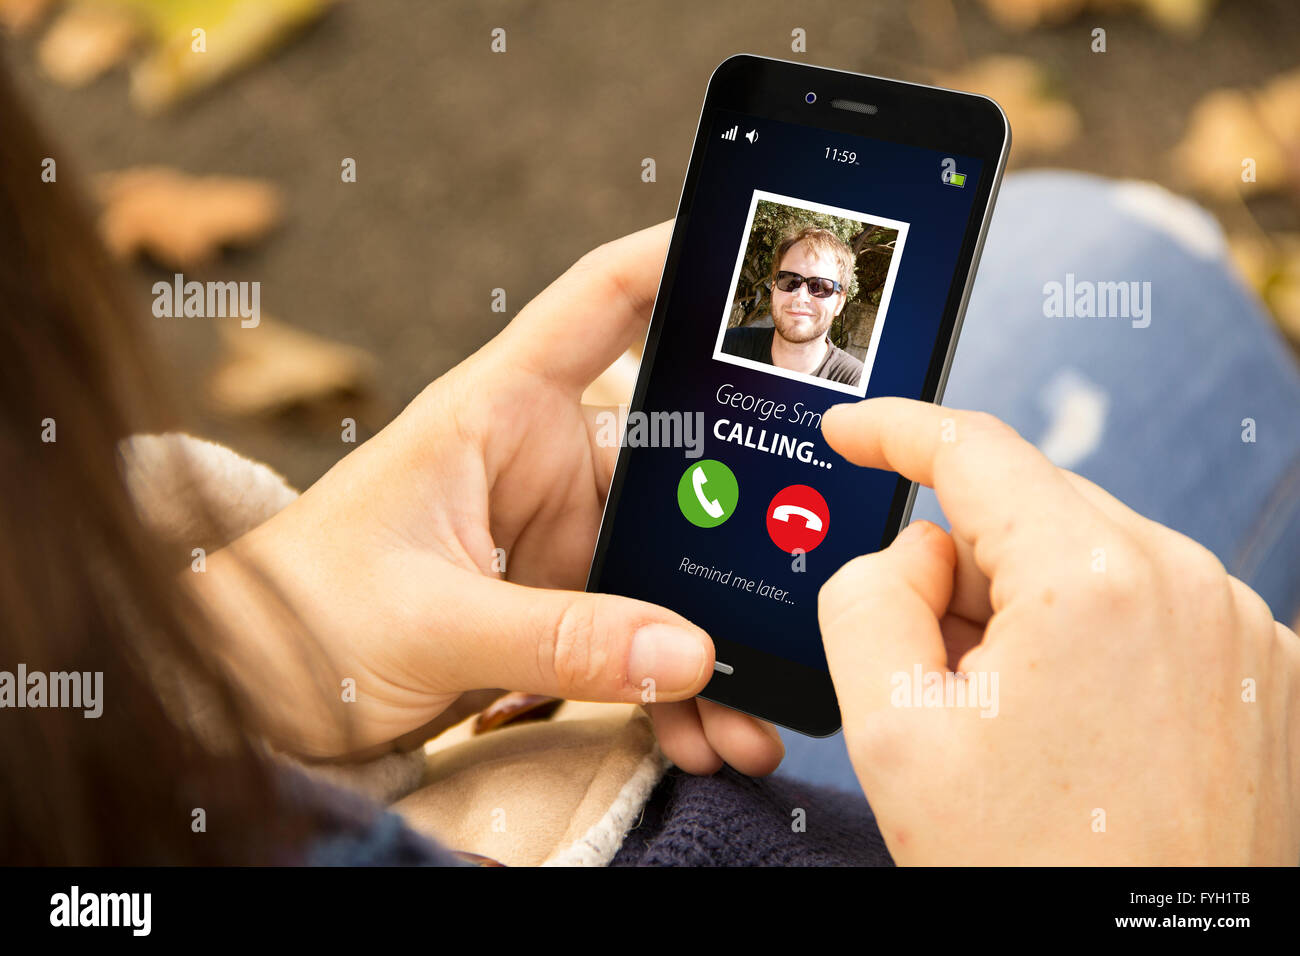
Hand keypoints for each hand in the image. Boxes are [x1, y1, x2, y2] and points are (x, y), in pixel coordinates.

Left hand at [195, 222, 782, 774]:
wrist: (249, 692)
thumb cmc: (300, 613)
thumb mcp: (427, 621)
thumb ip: (555, 639)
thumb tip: (687, 653)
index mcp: (497, 413)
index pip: (601, 303)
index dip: (679, 260)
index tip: (764, 251)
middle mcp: (539, 466)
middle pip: (672, 465)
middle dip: (736, 533)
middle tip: (799, 589)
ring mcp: (553, 543)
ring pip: (666, 569)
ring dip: (710, 637)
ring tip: (752, 715)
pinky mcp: (553, 610)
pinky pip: (637, 638)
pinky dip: (671, 685)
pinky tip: (704, 730)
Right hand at [817, 398, 1299, 863]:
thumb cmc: (1039, 873)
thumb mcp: (895, 735)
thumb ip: (867, 599)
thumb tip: (911, 553)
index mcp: (1096, 580)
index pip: (975, 450)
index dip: (894, 430)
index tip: (851, 430)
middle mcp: (1189, 584)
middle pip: (1030, 513)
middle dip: (961, 569)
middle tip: (932, 675)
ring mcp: (1239, 630)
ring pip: (1087, 561)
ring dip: (1025, 613)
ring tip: (1012, 730)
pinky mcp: (1261, 672)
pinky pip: (1145, 609)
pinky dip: (1088, 643)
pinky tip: (1071, 735)